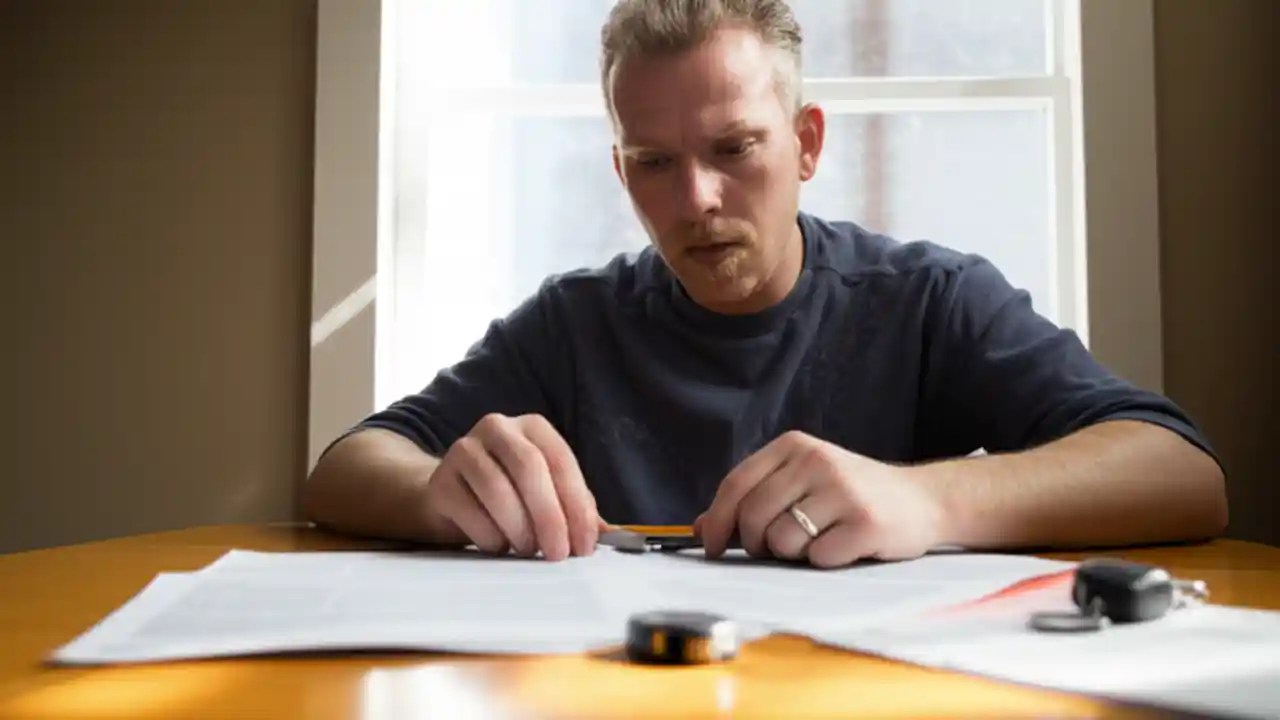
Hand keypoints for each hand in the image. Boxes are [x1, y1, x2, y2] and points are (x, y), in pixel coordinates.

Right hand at [422, 413, 601, 560]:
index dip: (576, 505)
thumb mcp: (547, 496)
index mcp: (533, 428)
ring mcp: (464, 449)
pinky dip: (490, 535)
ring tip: (527, 548)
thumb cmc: (508, 495)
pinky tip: (498, 544)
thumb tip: (608, 535)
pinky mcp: (440, 479)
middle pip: (529, 467)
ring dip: (519, 528)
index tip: (584, 543)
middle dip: (549, 516)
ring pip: (497, 488)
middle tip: (558, 553)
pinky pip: (468, 509)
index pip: (561, 460)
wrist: (450, 496)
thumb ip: (577, 510)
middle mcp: (498, 428)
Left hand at [694, 431, 944, 567]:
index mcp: (794, 446)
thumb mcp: (801, 482)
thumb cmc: (852, 494)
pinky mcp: (866, 522)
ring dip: (794, 553)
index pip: (736, 484)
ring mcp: (843, 489)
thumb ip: (752, 499)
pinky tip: (844, 545)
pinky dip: (825, 561)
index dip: (716, 520)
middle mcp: (817, 461)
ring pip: (782, 541)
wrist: (923, 499)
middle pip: (753, 516)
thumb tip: (700, 528)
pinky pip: (818, 558)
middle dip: (755, 543)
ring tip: (820, 538)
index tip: (711, 545)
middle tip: (773, 548)